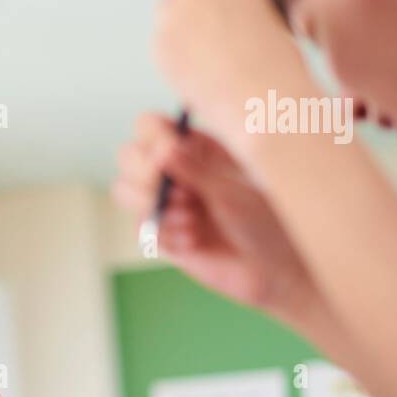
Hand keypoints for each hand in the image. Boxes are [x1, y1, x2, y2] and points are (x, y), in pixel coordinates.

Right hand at [113, 112, 321, 324]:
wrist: (273, 271)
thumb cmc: (266, 222)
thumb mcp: (232, 190)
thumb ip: (194, 170)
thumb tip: (160, 151)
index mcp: (195, 147)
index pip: (150, 126)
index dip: (152, 137)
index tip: (169, 154)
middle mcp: (175, 171)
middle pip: (128, 155)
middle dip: (144, 174)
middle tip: (179, 194)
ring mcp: (165, 203)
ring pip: (123, 190)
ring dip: (152, 205)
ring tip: (189, 219)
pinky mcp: (161, 234)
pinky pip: (141, 227)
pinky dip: (166, 234)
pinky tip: (195, 241)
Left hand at [154, 0, 314, 159]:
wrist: (262, 98)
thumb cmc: (275, 62)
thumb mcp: (266, 12)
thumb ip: (235, 0)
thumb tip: (219, 9)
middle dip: (194, 8)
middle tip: (214, 38)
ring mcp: (173, 13)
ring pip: (168, 15)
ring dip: (180, 31)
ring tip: (209, 59)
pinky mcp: (158, 44)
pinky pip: (162, 45)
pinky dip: (173, 57)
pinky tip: (198, 73)